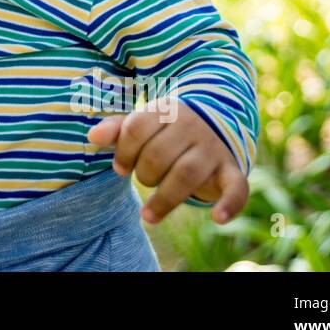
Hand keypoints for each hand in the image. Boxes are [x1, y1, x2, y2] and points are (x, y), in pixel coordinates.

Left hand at [86, 96, 248, 225]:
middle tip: (143, 179)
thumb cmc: (167, 129)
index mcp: (167, 111)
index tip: (120, 167)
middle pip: (159, 155)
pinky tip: (216, 219)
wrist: (217, 121)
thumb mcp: (144, 123)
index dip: (123, 152)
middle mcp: (192, 127)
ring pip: (187, 174)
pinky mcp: (232, 170)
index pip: (136, 129)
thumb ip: (118, 130)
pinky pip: (236, 188)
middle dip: (144, 174)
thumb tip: (93, 136)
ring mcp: (213, 149)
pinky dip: (229, 205)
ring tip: (148, 216)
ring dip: (165, 199)